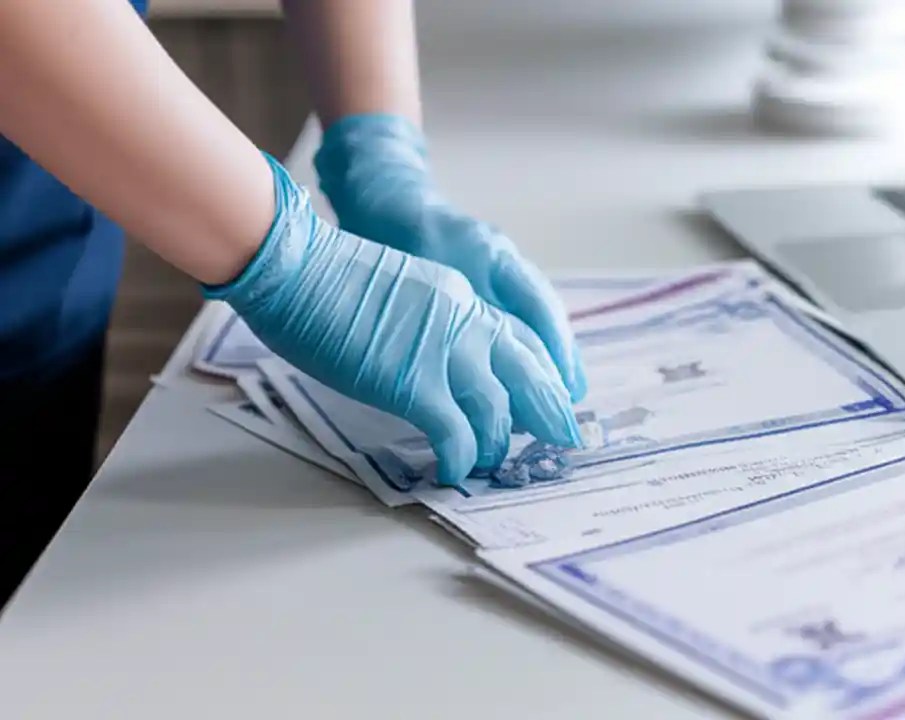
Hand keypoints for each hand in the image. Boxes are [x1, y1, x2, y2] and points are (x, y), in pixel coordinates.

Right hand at [205, 154, 582, 486]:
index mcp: (462, 299)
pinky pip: (456, 435)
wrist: (295, 263)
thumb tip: (429, 360)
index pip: (523, 340)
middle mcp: (465, 323)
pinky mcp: (415, 384)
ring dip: (495, 445)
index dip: (543, 374)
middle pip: (530, 374)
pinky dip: (460, 458)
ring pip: (497, 411)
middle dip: (549, 413)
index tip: (555, 400)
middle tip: (560, 442)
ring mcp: (443, 353)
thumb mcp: (400, 292)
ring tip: (487, 464)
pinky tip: (452, 471)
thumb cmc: (325, 278)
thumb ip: (428, 323)